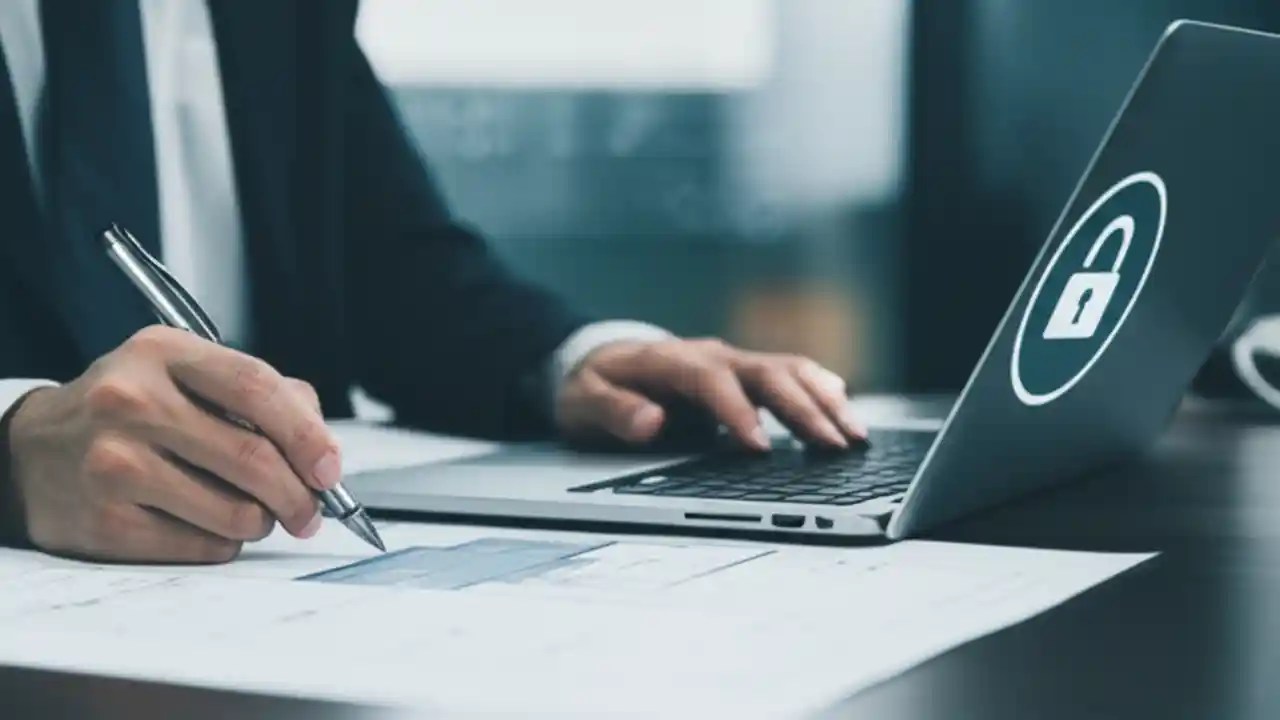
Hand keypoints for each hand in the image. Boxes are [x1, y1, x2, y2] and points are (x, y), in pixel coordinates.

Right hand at [5, 326, 340, 562]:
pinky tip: (208, 525)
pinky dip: (224, 542)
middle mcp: (132, 402)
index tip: (330, 468)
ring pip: (235, 512)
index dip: (307, 434)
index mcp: (162, 353)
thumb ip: (262, 397)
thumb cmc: (132, 410)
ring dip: (262, 521)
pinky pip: (203, 545)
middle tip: (311, 511)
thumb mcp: (184, 374)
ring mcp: (114, 463)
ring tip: (252, 512)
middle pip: (253, 458)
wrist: (35, 450)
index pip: (257, 388)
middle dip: (299, 494)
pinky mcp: (105, 521)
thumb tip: (323, 452)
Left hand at [555, 337, 865, 450]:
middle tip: (834, 445)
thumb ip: (615, 412)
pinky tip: (845, 414)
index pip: (714, 382)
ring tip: (854, 435)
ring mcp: (733, 362)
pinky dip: (822, 393)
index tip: (758, 446)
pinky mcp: (746, 375)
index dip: (738, 412)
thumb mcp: (584, 401)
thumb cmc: (593, 385)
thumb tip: (650, 422)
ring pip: (789, 371)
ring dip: (824, 400)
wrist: (601, 362)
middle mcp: (712, 356)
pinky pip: (791, 376)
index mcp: (673, 361)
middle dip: (803, 409)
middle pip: (767, 373)